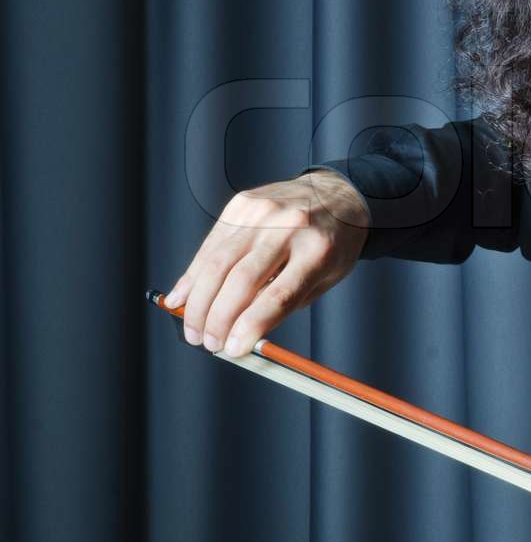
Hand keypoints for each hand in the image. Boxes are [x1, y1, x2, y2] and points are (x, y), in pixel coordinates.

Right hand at [165, 171, 369, 357]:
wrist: (337, 192)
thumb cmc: (333, 243)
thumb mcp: (326, 276)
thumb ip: (287, 303)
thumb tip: (241, 333)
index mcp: (318, 250)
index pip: (279, 295)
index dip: (251, 325)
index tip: (233, 350)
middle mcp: (288, 227)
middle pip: (241, 280)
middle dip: (218, 319)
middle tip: (208, 343)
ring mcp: (262, 212)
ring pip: (217, 263)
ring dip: (199, 303)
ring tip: (194, 330)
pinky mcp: (242, 205)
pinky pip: (211, 245)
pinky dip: (193, 275)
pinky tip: (182, 298)